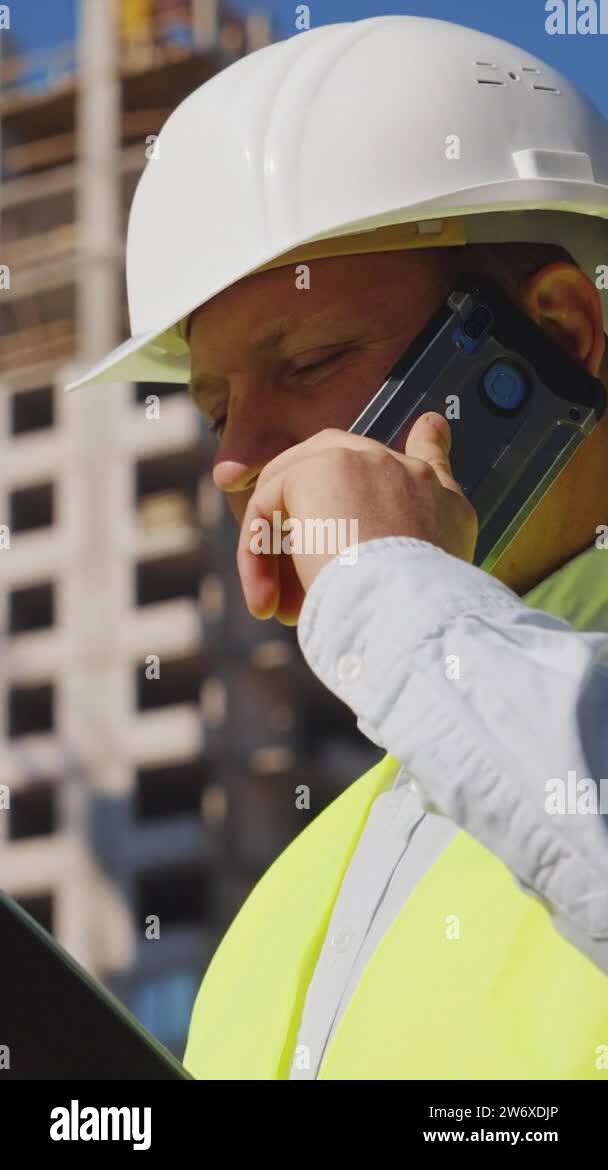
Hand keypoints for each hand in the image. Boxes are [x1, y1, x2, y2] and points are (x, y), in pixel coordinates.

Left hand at [236, 412, 478, 624]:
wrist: (407, 606)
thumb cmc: (417, 611)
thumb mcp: (436, 576)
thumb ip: (410, 547)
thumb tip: (376, 546)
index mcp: (435, 493)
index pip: (429, 452)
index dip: (426, 440)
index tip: (429, 425)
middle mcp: (398, 467)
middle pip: (337, 473)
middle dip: (306, 528)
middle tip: (290, 591)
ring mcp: (355, 459)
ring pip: (294, 494)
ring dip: (277, 555)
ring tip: (279, 608)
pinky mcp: (312, 470)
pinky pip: (265, 508)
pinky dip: (257, 558)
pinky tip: (267, 602)